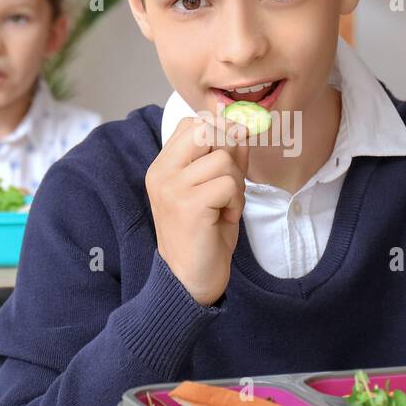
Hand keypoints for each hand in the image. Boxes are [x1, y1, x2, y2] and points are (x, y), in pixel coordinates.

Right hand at [145, 115, 248, 305]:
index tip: (230, 161)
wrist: (189, 282)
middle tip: (231, 183)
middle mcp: (162, 173)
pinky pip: (228, 184)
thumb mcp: (215, 190)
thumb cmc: (204, 236)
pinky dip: (236, 201)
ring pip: (223, 160)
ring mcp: (172, 188)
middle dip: (231, 152)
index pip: (194, 124)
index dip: (221, 134)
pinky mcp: (187, 205)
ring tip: (226, 207)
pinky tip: (225, 217)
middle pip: (206, 130)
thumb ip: (226, 159)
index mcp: (164, 166)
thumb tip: (243, 128)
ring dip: (237, 184)